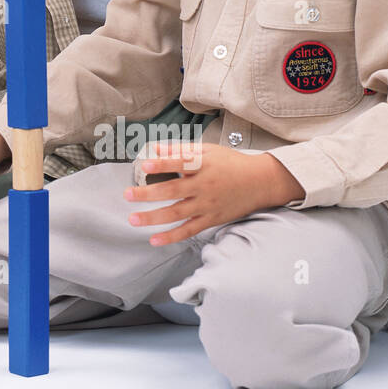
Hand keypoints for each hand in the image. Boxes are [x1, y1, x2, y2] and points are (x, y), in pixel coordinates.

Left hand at [124, 144, 304, 245]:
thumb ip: (180, 150)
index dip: (162, 164)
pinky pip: (188, 230)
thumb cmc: (231, 163)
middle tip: (127, 195)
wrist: (260, 182)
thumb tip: (155, 148)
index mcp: (203, 165)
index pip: (180, 164)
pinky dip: (171, 237)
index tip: (145, 164)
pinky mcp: (211, 220)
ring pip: (176, 213)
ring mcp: (207, 205)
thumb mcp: (207, 150)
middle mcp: (204, 186)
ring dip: (153, 217)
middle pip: (173, 191)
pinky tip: (154, 240)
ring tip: (133, 219)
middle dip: (147, 194)